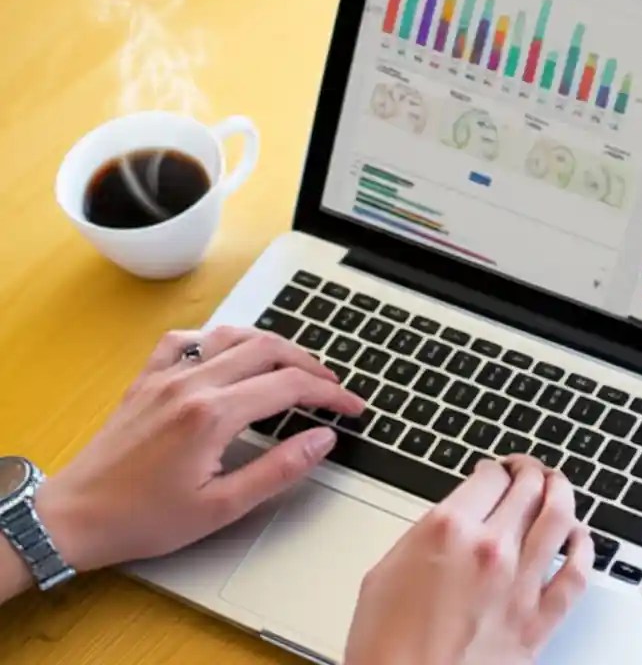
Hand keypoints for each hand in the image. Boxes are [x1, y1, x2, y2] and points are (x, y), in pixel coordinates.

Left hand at [34, 327, 364, 572]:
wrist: (75, 518)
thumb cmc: (143, 519)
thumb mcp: (222, 507)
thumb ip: (279, 469)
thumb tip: (321, 440)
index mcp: (212, 415)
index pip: (290, 386)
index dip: (330, 393)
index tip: (351, 406)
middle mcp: (190, 384)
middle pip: (267, 349)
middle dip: (310, 364)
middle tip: (331, 387)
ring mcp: (165, 376)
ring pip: (232, 336)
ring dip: (271, 346)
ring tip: (293, 367)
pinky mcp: (146, 380)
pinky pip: (187, 341)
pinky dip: (218, 340)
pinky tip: (229, 355)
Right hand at [345, 455, 593, 664]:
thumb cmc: (385, 648)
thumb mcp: (385, 572)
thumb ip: (425, 538)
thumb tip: (451, 524)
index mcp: (447, 530)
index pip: (491, 477)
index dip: (496, 469)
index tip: (495, 473)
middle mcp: (490, 549)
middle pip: (529, 489)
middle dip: (531, 473)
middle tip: (529, 472)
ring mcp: (520, 584)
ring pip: (559, 518)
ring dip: (562, 494)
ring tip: (559, 487)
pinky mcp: (539, 621)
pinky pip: (577, 574)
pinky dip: (584, 548)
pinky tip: (579, 539)